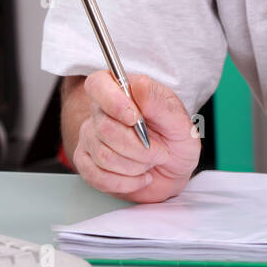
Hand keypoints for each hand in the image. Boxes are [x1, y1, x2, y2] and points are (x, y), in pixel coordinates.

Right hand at [73, 70, 200, 203]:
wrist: (173, 171)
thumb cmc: (175, 141)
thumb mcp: (180, 121)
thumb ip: (159, 103)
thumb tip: (138, 85)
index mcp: (121, 91)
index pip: (98, 84)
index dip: (113, 101)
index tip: (135, 118)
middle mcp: (100, 111)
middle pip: (104, 128)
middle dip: (138, 147)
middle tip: (159, 152)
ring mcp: (90, 137)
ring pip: (103, 156)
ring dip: (135, 166)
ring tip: (149, 163)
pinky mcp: (87, 163)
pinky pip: (96, 176)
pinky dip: (125, 182)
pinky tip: (139, 177)